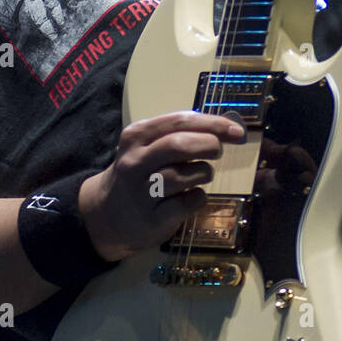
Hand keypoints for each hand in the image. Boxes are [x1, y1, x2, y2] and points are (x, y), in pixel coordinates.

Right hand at [77, 111, 246, 261]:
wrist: (105, 214)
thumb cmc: (138, 173)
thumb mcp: (147, 147)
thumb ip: (179, 134)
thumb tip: (225, 127)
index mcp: (136, 136)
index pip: (179, 121)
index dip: (212, 124)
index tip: (236, 131)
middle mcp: (135, 162)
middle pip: (179, 145)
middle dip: (209, 145)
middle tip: (218, 151)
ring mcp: (141, 192)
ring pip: (185, 175)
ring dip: (204, 173)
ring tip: (200, 175)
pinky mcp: (152, 219)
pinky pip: (188, 203)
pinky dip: (198, 197)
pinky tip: (191, 196)